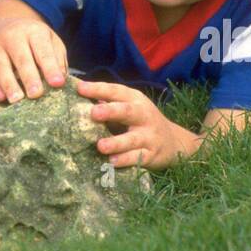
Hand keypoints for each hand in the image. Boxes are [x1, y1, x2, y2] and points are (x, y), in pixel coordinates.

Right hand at [0, 18, 66, 103]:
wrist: (3, 28)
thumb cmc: (34, 41)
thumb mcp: (50, 42)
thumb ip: (58, 60)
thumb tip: (61, 82)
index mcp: (34, 31)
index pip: (43, 50)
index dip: (50, 67)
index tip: (58, 83)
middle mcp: (13, 36)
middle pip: (21, 58)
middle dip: (29, 77)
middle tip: (36, 94)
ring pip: (1, 66)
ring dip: (9, 84)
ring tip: (17, 100)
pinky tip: (1, 98)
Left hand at [74, 79, 195, 169]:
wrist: (173, 141)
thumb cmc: (141, 120)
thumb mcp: (129, 106)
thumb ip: (107, 102)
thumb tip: (76, 95)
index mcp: (134, 99)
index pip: (115, 91)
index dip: (98, 89)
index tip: (79, 88)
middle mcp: (143, 115)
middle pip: (127, 111)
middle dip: (110, 111)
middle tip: (93, 113)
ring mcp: (149, 136)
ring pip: (132, 139)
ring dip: (116, 142)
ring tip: (100, 146)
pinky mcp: (151, 155)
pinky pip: (137, 158)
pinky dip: (125, 160)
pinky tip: (112, 162)